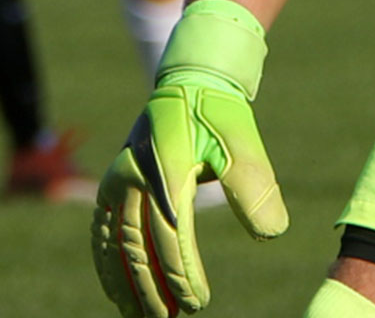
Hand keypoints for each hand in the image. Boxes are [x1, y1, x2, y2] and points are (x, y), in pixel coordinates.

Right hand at [92, 0, 287, 317]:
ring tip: (142, 315)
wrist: (192, 81)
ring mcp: (119, 177)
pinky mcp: (113, 181)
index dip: (182, 273)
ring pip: (116, 242)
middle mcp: (136, 173)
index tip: (197, 302)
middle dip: (154, 288)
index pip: (172, 233)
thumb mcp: (245, 144)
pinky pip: (103, 229)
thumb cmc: (222, 115)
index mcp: (168, 165)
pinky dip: (106, 262)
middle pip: (139, 245)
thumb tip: (272, 234)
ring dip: (127, 283)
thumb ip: (257, 189)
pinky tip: (116, 290)